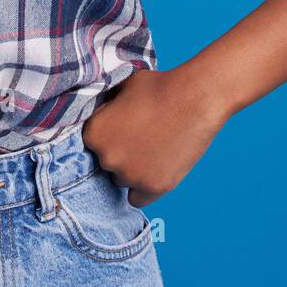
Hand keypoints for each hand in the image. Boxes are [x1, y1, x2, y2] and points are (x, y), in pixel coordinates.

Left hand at [80, 67, 228, 207]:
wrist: (194, 99)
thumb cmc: (158, 87)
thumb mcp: (121, 88)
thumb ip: (107, 107)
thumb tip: (101, 111)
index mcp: (93, 133)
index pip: (94, 143)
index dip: (110, 135)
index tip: (125, 127)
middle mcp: (107, 158)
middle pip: (107, 163)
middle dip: (121, 152)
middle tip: (141, 137)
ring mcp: (130, 175)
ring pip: (122, 180)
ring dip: (132, 170)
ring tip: (153, 149)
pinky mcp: (154, 188)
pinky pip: (136, 199)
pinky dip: (142, 189)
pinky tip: (153, 171)